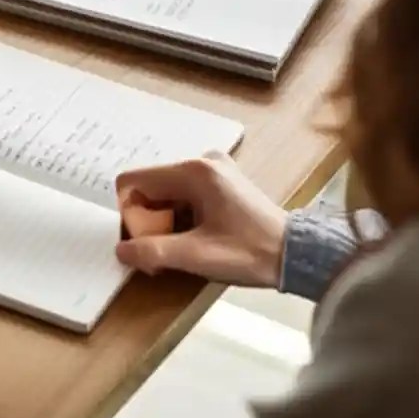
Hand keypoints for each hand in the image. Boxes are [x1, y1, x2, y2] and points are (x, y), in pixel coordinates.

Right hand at [114, 151, 287, 287]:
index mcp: (193, 171)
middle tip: (161, 252)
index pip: (134, 181)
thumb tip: (121, 250)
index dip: (129, 212)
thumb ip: (152, 251)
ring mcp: (214, 169)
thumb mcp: (196, 256)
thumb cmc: (250, 252)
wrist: (297, 255)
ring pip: (166, 192)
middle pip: (150, 187)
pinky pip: (184, 194)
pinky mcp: (222, 181)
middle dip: (148, 220)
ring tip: (181, 248)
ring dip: (164, 221)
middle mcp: (201, 161)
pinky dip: (180, 217)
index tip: (144, 240)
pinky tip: (195, 238)